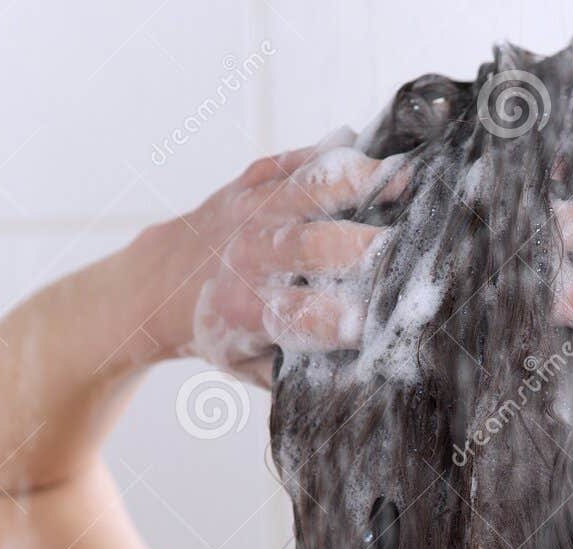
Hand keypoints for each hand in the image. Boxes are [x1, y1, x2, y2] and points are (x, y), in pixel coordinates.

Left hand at [130, 134, 401, 384]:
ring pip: (308, 190)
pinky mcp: (252, 181)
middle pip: (314, 247)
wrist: (157, 285)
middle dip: (367, 248)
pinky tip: (368, 150)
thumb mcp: (252, 364)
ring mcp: (250, 211)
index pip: (308, 315)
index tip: (388, 318)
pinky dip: (331, 153)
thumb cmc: (221, 329)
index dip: (350, 318)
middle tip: (415, 249)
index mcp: (246, 311)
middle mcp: (246, 256)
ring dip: (359, 184)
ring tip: (406, 181)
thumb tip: (361, 374)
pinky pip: (295, 161)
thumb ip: (301, 369)